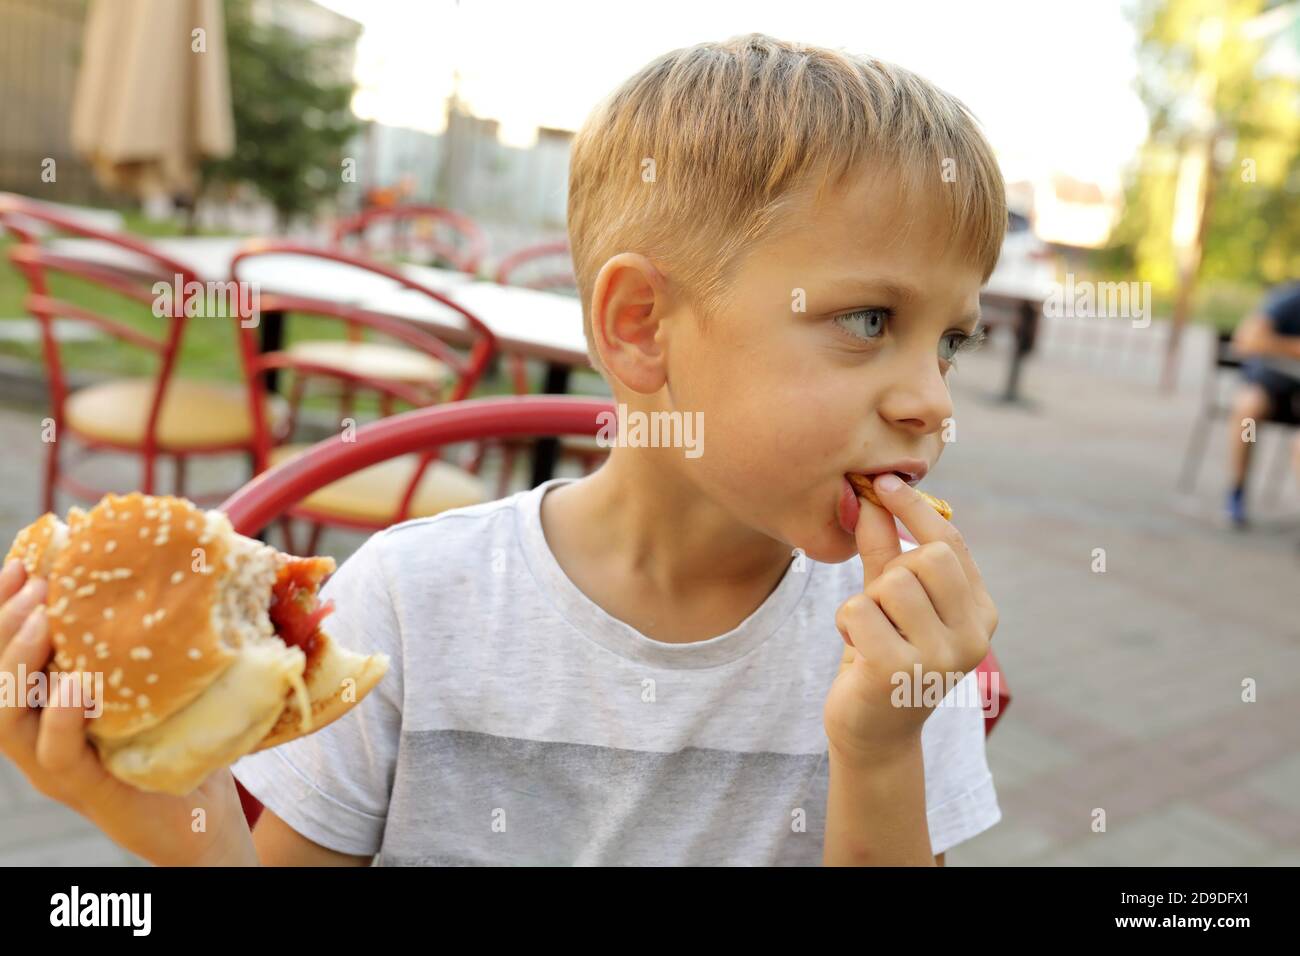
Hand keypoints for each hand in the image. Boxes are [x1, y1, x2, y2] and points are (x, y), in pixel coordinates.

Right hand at [0, 558, 255, 865]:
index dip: (1, 608)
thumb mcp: (157, 682)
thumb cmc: (176, 740)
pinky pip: (56, 753)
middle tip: (36, 585)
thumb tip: (175, 567)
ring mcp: (51, 765)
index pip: (3, 654)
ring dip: (20, 664)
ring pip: (7, 718)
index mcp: (44, 704)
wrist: (199, 817)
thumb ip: (147, 640)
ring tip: (44, 621)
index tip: (21, 562)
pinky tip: (76, 683)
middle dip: (4, 627)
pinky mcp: (82, 788)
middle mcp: (36, 735)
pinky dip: (61, 715)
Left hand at [824, 474, 997, 764]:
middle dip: (890, 572)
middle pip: (925, 558)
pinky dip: (846, 623)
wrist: (872, 734)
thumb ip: (883, 550)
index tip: (883, 481)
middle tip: (881, 606)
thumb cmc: (882, 658)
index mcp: (980, 614)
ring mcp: (941, 657)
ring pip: (891, 582)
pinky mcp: (900, 672)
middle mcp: (973, 636)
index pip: (952, 543)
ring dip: (866, 602)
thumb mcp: (887, 600)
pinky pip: (859, 610)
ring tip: (871, 633)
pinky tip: (857, 650)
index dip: (914, 507)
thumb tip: (871, 495)